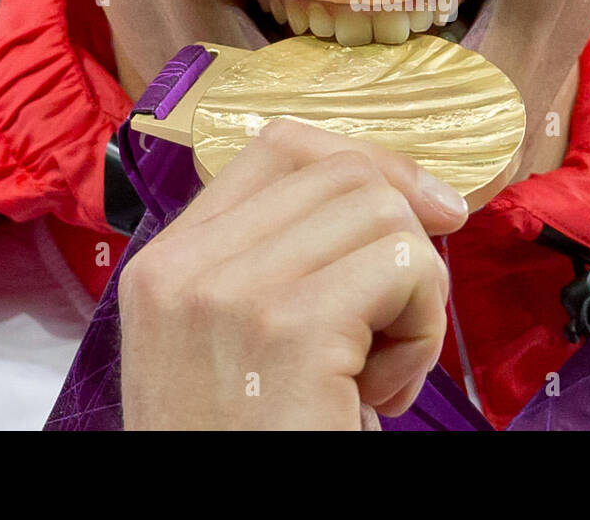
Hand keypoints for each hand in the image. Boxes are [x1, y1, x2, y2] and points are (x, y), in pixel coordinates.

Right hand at [118, 117, 467, 429]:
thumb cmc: (245, 443)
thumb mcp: (233, 341)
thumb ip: (279, 261)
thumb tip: (402, 190)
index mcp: (167, 261)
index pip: (281, 145)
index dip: (367, 161)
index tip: (422, 209)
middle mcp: (185, 265)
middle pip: (345, 172)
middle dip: (400, 238)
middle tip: (391, 325)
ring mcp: (231, 292)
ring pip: (384, 214)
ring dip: (411, 295)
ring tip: (375, 369)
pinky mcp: (290, 329)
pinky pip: (407, 270)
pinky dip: (422, 331)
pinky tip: (380, 392)